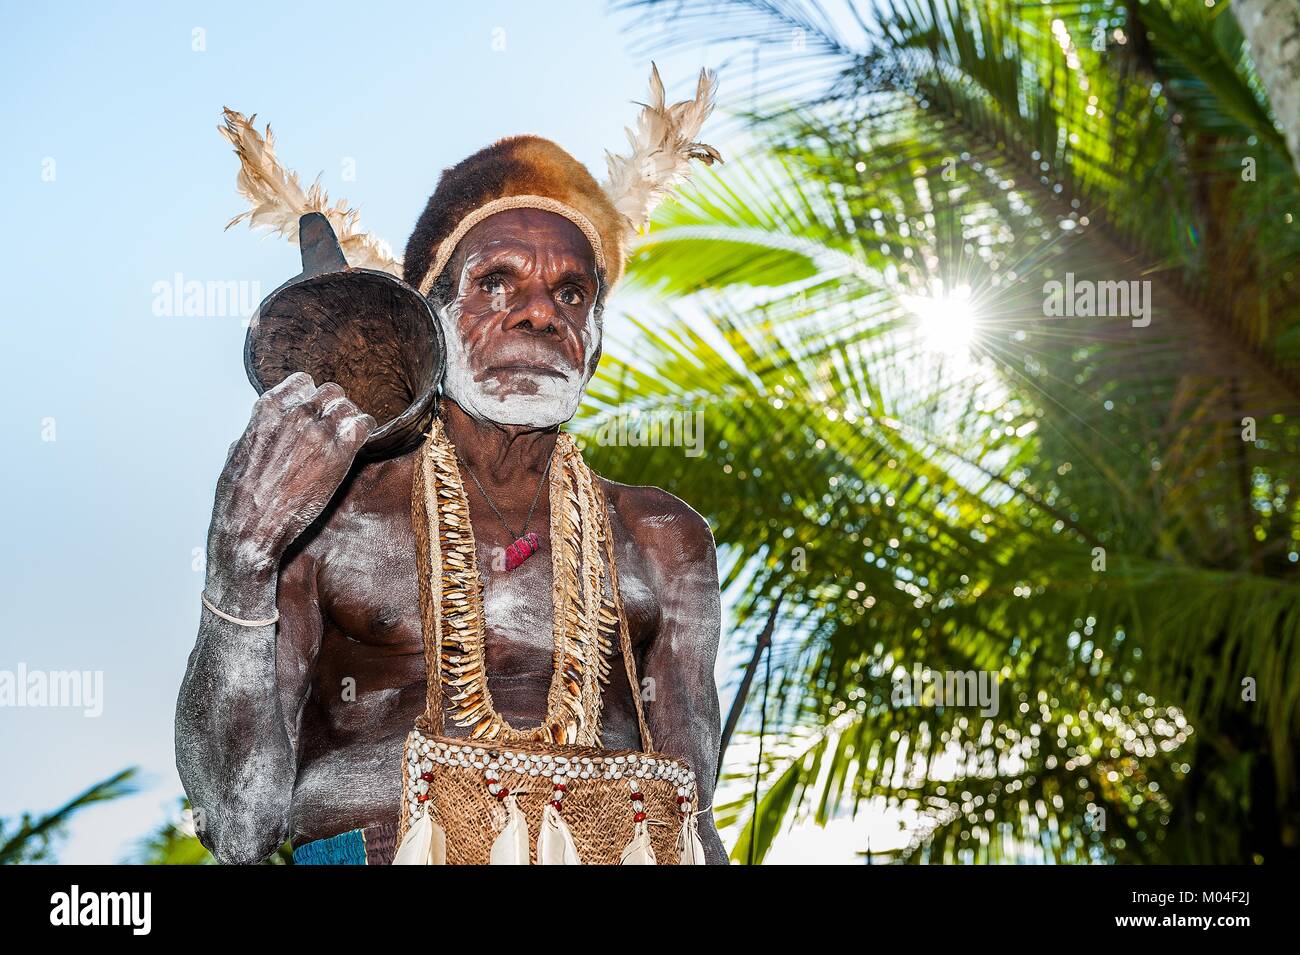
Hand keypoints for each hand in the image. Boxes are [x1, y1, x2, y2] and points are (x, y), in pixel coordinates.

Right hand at [209, 372, 376, 567]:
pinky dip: (365, 430)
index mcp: (267, 410)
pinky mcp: (339, 454)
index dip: (310, 396)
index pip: (302, 382)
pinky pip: (364, 425)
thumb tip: (261, 433)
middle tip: (336, 424)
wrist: (251, 525)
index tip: (314, 409)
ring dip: (350, 418)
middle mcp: (295, 414)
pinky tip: (360, 441)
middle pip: (330, 392)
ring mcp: (319, 432)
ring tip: (348, 435)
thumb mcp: (237, 453)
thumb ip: (256, 434)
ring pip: (348, 406)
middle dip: (334, 406)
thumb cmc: (240, 497)